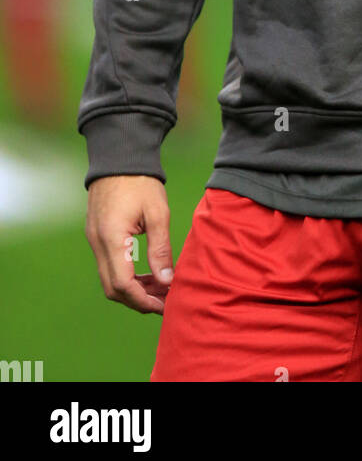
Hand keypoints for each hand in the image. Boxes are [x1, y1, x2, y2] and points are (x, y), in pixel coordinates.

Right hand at [85, 175, 173, 314]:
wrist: (119, 156)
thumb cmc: (141, 181)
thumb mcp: (157, 213)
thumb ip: (160, 248)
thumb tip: (167, 280)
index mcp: (111, 238)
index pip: (123, 284)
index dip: (143, 300)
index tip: (164, 304)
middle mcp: (97, 243)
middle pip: (113, 288)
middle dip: (138, 300)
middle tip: (164, 301)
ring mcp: (94, 240)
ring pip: (109, 279)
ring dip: (133, 289)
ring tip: (160, 289)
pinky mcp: (97, 235)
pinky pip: (108, 265)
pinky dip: (126, 275)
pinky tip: (147, 274)